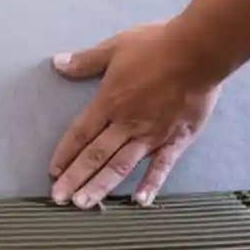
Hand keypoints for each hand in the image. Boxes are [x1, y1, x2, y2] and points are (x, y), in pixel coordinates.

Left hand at [48, 21, 222, 208]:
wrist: (196, 51)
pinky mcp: (175, 139)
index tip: (52, 171)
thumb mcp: (114, 47)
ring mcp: (151, 134)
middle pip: (95, 156)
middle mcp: (126, 123)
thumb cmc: (155, 46)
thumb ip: (85, 61)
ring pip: (120, 166)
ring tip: (84, 204)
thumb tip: (57, 63)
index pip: (80, 133)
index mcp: (109, 102)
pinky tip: (139, 202)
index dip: (65, 153)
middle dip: (75, 178)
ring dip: (101, 186)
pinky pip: (161, 166)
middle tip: (58, 199)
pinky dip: (150, 184)